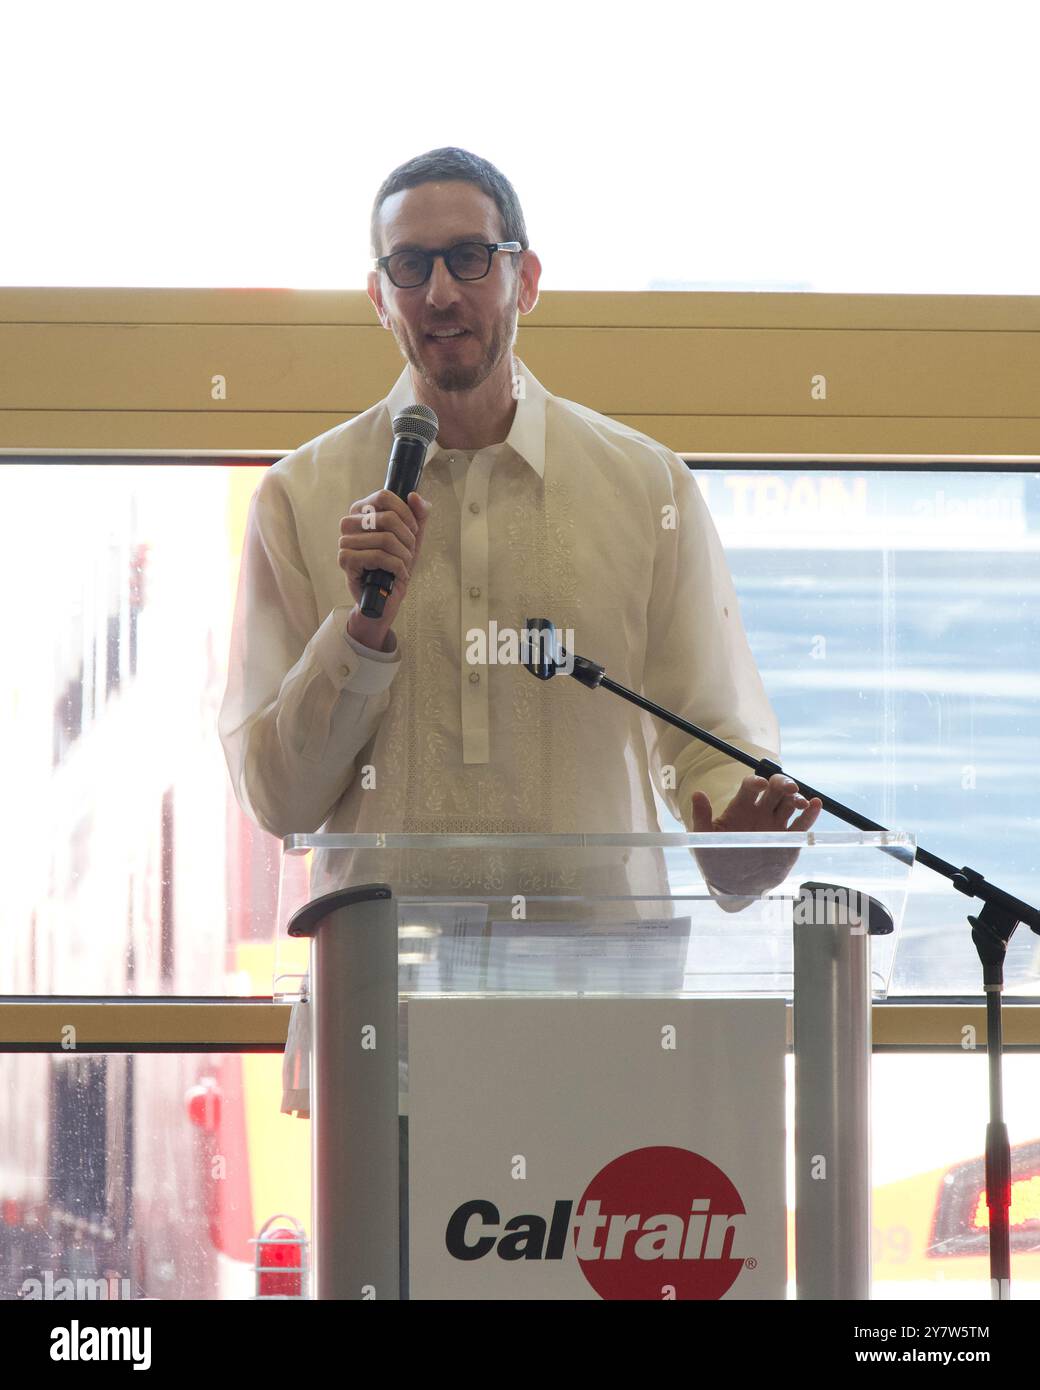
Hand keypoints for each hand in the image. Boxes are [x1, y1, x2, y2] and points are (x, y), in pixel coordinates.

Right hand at [338, 489, 431, 646]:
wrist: (386, 596)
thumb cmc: (396, 563)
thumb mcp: (412, 536)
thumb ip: (419, 514)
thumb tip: (415, 496)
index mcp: (362, 510)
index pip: (384, 496)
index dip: (406, 513)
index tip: (413, 529)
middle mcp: (349, 522)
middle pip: (387, 517)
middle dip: (407, 537)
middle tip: (409, 551)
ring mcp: (345, 541)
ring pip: (386, 539)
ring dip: (404, 554)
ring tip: (404, 564)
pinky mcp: (345, 559)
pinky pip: (379, 556)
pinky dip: (397, 566)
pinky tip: (398, 573)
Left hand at [690, 773, 822, 897]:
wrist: (732, 886)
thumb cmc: (715, 860)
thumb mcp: (703, 840)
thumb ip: (701, 817)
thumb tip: (697, 794)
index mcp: (740, 808)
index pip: (751, 786)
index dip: (756, 782)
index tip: (759, 785)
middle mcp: (759, 812)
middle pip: (774, 789)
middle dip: (782, 783)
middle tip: (788, 788)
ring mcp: (775, 824)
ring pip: (789, 802)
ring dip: (797, 796)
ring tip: (800, 800)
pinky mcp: (788, 839)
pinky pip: (802, 823)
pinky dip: (811, 813)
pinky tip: (816, 804)